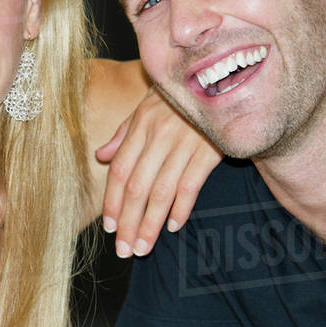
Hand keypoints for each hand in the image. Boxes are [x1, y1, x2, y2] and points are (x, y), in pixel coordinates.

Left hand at [96, 89, 220, 256]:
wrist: (225, 76)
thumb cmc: (182, 96)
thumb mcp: (148, 107)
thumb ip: (124, 134)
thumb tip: (100, 156)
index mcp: (141, 125)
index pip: (120, 171)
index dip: (112, 202)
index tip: (109, 227)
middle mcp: (160, 135)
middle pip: (137, 187)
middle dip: (128, 223)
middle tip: (124, 250)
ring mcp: (185, 142)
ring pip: (162, 192)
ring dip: (150, 224)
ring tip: (143, 247)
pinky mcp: (211, 149)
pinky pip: (191, 184)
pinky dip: (181, 208)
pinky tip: (172, 226)